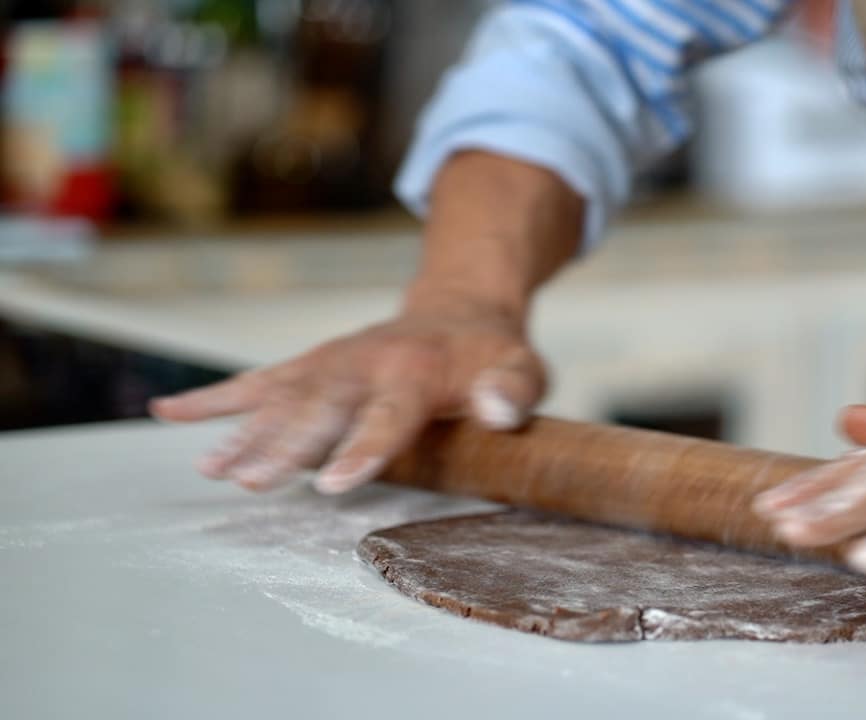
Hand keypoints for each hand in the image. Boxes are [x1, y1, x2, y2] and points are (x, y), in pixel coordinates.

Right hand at [149, 291, 545, 493]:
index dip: (361, 449)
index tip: (330, 483)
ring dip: (244, 432)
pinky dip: (212, 397)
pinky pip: (257, 381)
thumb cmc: (491, 354)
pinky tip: (166, 412)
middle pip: (319, 409)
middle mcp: (364, 364)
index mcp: (416, 371)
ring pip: (280, 399)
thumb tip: (498, 412)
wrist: (459, 310)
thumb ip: (514, 390)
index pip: (387, 415)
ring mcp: (330, 364)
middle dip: (284, 445)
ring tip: (210, 469)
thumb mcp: (522, 368)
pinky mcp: (309, 366)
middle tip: (250, 481)